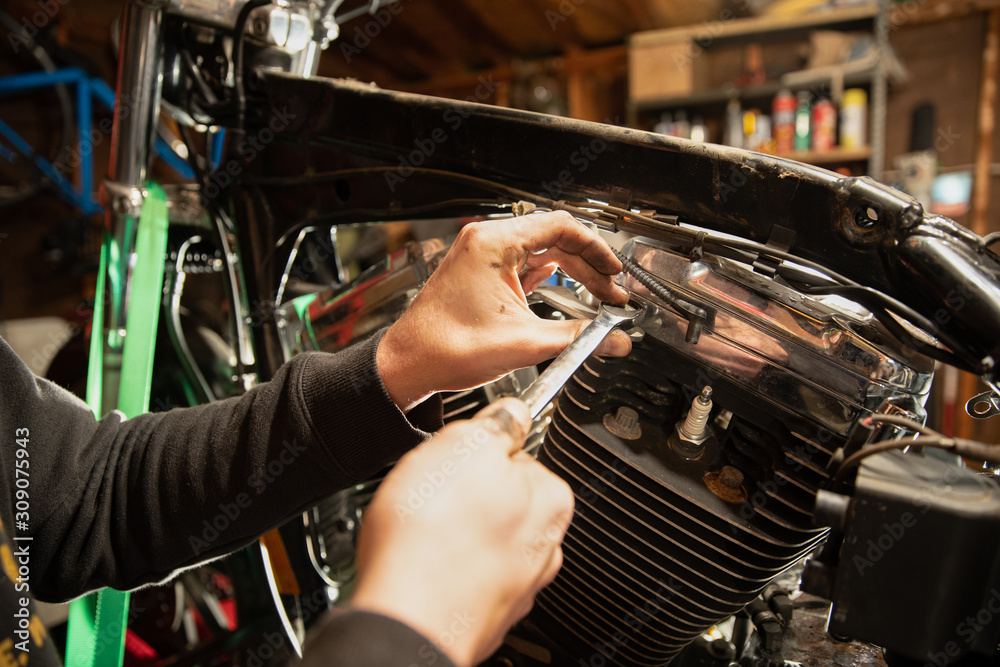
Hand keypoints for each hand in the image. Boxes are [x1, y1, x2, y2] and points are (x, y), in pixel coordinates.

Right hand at [350, 398, 572, 666]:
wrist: (406, 620)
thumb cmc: (432, 540)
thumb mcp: (462, 445)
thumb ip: (496, 423)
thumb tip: (511, 414)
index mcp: (551, 498)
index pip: (519, 453)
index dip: (479, 449)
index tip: (456, 456)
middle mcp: (545, 546)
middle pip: (501, 497)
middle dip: (467, 491)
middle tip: (434, 491)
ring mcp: (515, 586)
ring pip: (480, 537)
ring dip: (453, 530)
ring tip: (423, 530)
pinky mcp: (482, 612)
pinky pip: (462, 572)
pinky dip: (444, 565)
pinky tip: (423, 562)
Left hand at [377, 211, 630, 410]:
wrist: (408, 365)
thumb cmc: (445, 347)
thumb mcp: (523, 342)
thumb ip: (576, 339)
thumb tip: (613, 340)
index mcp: (493, 244)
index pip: (560, 226)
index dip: (596, 248)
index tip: (614, 271)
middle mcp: (485, 242)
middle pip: (554, 239)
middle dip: (588, 266)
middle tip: (612, 293)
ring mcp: (482, 257)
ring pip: (541, 253)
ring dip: (571, 273)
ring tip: (597, 297)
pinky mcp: (481, 275)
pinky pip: (524, 266)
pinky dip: (549, 279)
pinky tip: (566, 294)